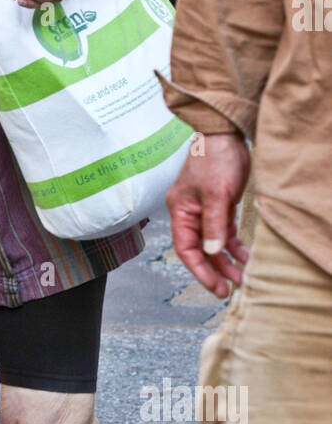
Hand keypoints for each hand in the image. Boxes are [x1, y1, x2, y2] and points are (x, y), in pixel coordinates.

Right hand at [165, 133, 251, 297]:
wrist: (226, 134)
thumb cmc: (215, 159)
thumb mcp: (216, 194)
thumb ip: (214, 224)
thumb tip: (211, 253)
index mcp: (181, 211)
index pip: (186, 248)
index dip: (199, 270)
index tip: (214, 286)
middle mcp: (190, 213)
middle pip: (200, 250)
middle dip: (214, 270)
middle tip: (229, 289)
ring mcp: (204, 210)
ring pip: (213, 243)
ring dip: (225, 260)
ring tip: (241, 276)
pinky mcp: (219, 205)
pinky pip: (224, 232)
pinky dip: (233, 245)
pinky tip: (243, 255)